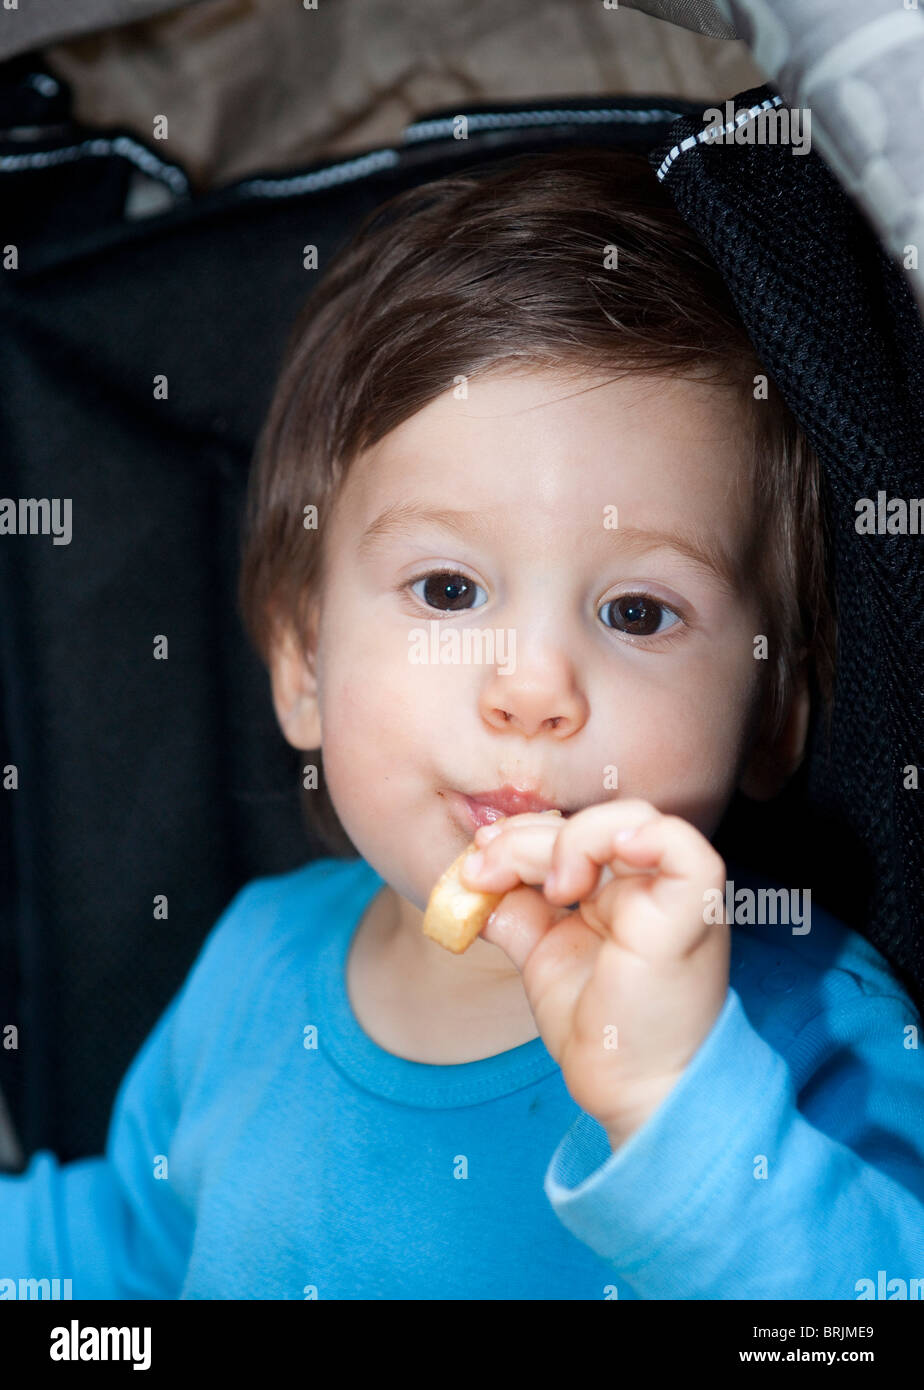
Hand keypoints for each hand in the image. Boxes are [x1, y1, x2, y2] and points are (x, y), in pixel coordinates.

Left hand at [461, 800, 729, 1147]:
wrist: (637, 1093)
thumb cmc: (601, 1032)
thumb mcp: (543, 957)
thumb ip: (517, 913)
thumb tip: (474, 880)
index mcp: (619, 892)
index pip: (572, 831)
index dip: (521, 835)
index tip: (478, 860)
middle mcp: (651, 886)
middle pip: (592, 823)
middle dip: (527, 838)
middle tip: (484, 870)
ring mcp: (675, 897)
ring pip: (635, 820)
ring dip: (574, 838)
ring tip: (549, 888)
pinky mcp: (693, 915)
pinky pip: (689, 852)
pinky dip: (647, 837)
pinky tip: (602, 859)